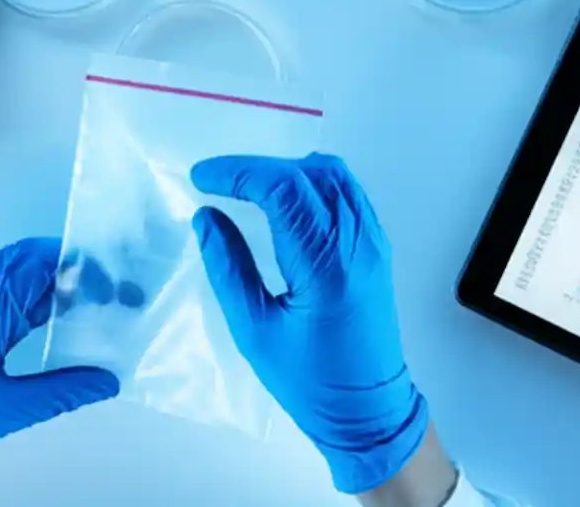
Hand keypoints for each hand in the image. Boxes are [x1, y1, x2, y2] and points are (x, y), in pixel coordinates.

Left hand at [0, 238, 119, 486]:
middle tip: (114, 294)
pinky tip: (55, 314)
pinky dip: (36, 290)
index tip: (118, 288)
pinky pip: (6, 281)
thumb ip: (63, 391)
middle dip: (81, 272)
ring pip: (24, 267)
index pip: (47, 263)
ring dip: (60, 280)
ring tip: (91, 305)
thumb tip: (105, 380)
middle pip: (39, 258)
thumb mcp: (6, 408)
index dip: (88, 271)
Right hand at [191, 154, 428, 494]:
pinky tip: (286, 200)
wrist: (368, 410)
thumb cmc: (308, 380)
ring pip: (332, 174)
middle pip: (306, 173)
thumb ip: (228, 267)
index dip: (237, 172)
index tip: (201, 177)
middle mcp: (356, 243)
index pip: (282, 189)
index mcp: (324, 266)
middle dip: (255, 168)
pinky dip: (312, 182)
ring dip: (286, 170)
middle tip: (216, 181)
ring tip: (248, 188)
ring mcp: (372, 241)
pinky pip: (348, 192)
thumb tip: (206, 215)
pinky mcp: (377, 247)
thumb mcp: (253, 330)